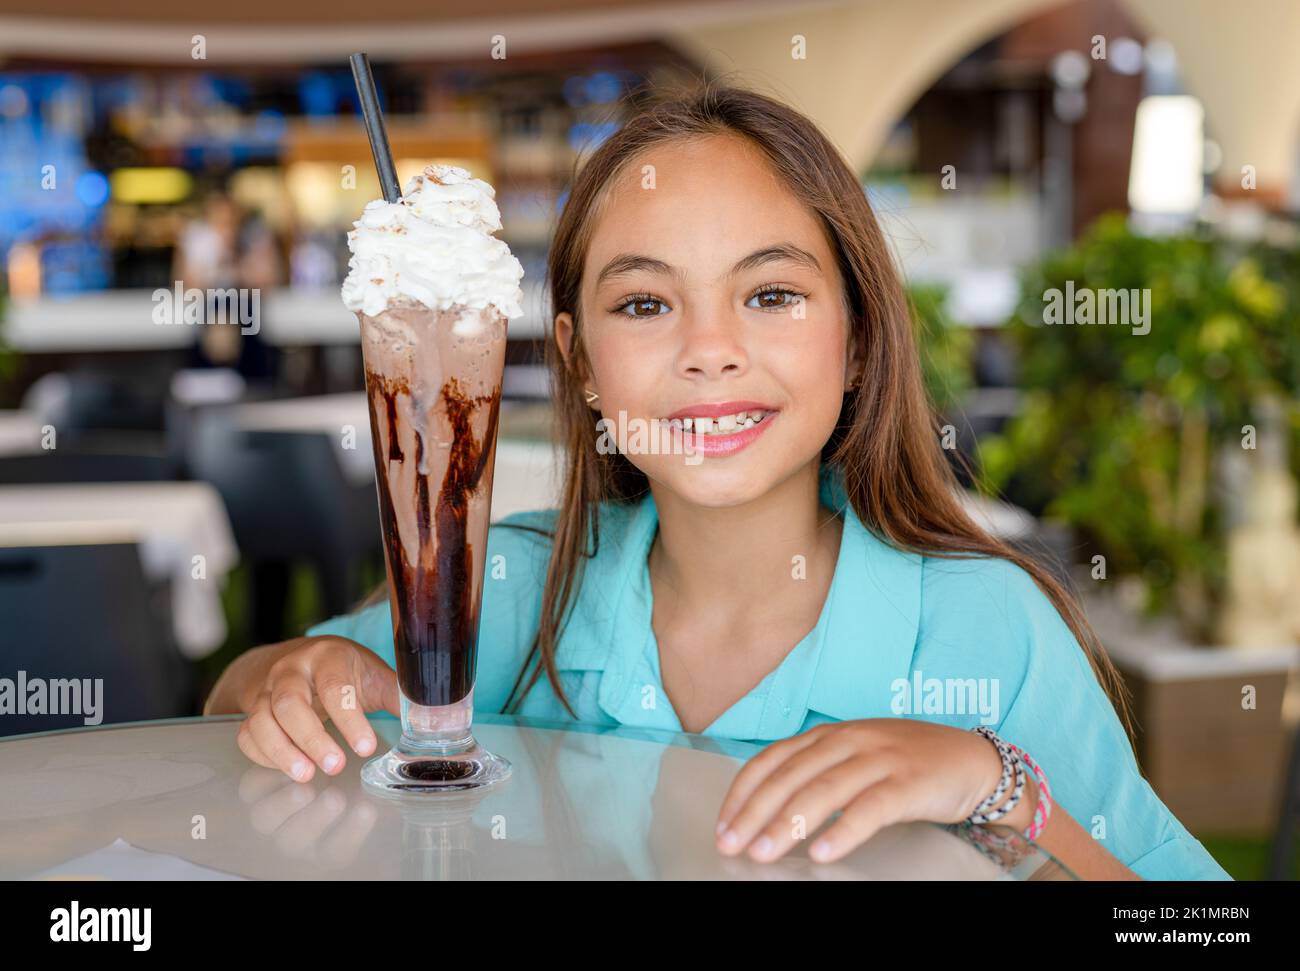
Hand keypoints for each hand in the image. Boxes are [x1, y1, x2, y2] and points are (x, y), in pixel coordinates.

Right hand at [231, 636, 399, 782]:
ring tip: (307, 776)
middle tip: (334, 766)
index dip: (349, 718)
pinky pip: (248, 735)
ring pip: (262, 720)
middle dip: (312, 738)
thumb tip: (431, 720)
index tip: (366, 747)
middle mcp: (291, 671)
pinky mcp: (252, 712)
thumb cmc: (342, 670)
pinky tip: (288, 770)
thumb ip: (398, 696)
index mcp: (327, 657)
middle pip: (290, 703)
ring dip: (282, 751)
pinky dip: (263, 756)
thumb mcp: (372, 675)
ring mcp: (267, 691)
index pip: (335, 686)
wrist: (295, 660)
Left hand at [715, 718, 1019, 863]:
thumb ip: (815, 771)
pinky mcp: (908, 783)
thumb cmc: (904, 762)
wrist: (971, 759)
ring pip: (824, 791)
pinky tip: (822, 852)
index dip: (743, 791)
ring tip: (764, 852)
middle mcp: (848, 741)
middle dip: (755, 812)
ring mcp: (879, 759)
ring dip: (788, 823)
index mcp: (829, 734)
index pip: (772, 759)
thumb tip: (765, 807)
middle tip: (731, 843)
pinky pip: (869, 808)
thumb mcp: (853, 755)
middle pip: (791, 776)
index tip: (723, 823)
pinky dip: (843, 831)